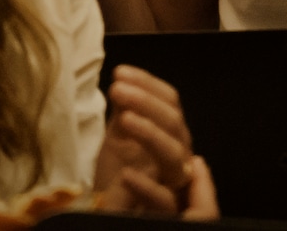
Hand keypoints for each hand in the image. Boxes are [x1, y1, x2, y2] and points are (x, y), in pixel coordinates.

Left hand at [93, 65, 210, 216]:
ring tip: (125, 118)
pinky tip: (127, 174)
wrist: (109, 213)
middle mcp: (177, 157)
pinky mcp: (162, 213)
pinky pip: (165, 201)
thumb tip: (122, 80)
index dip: (148, 84)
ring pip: (175, 156)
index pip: (170, 102)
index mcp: (168, 136)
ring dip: (151, 133)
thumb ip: (125, 112)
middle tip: (117, 88)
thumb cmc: (116, 177)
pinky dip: (147, 186)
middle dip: (147, 101)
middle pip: (175, 124)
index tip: (120, 73)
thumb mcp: (118, 139)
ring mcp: (172, 184)